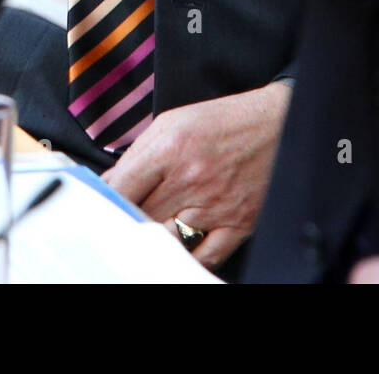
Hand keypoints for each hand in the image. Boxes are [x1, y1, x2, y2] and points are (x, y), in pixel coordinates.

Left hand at [103, 81, 291, 269]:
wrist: (280, 122)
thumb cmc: (224, 120)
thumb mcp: (175, 121)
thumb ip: (139, 153)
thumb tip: (110, 186)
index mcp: (172, 147)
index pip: (121, 189)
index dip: (104, 203)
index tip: (98, 208)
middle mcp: (192, 178)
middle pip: (140, 218)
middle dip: (129, 218)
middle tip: (126, 217)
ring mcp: (216, 205)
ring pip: (165, 241)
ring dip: (155, 236)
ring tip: (155, 225)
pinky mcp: (238, 224)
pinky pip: (202, 257)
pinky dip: (187, 255)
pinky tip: (181, 244)